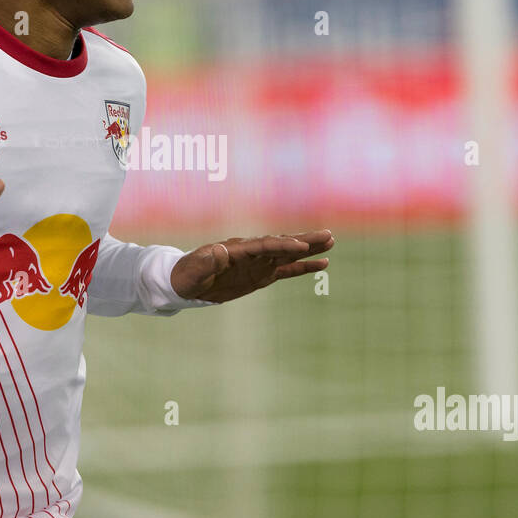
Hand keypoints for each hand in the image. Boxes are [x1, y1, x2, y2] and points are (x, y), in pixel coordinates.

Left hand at [170, 229, 334, 303]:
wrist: (186, 282)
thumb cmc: (187, 274)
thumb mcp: (194, 269)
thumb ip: (207, 261)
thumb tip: (219, 252)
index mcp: (237, 249)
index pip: (265, 245)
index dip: (283, 246)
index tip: (301, 247)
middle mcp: (252, 252)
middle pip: (282, 244)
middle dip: (305, 240)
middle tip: (328, 235)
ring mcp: (259, 263)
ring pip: (289, 255)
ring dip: (309, 249)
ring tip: (331, 242)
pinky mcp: (262, 275)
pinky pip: (287, 270)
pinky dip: (304, 267)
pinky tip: (322, 264)